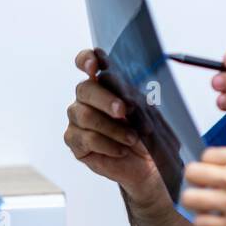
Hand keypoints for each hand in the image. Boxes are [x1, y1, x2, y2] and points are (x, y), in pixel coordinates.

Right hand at [65, 49, 160, 201]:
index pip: (86, 62)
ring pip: (85, 115)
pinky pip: (85, 139)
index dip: (86, 60)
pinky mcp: (75, 142)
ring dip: (112, 128)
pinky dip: (108, 144)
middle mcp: (87, 99)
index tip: (94, 65)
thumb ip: (135, 103)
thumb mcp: (149, 115)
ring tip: (132, 139)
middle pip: (84, 89)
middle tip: (124, 111)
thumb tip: (125, 100)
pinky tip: (122, 150)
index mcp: (106, 84)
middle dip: (105, 99)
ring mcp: (78, 120)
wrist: (150, 166)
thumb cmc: (149, 136)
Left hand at [181, 146, 225, 225]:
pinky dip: (205, 223)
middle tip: (202, 187)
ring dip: (195, 202)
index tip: (212, 171)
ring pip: (189, 198)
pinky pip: (201, 222)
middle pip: (192, 172)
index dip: (209, 164)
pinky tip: (215, 222)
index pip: (207, 154)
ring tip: (204, 206)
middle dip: (195, 181)